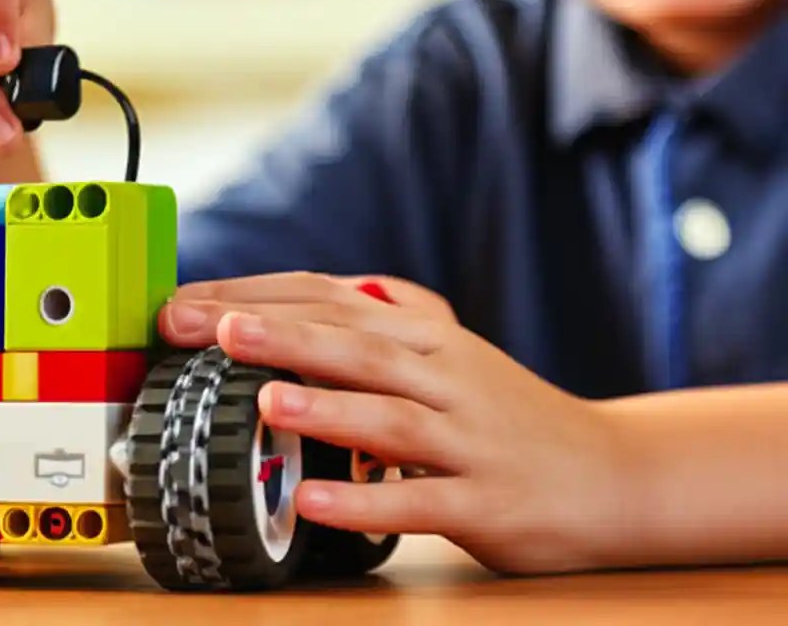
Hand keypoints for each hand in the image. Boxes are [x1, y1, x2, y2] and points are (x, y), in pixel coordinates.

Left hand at [159, 272, 633, 574]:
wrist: (614, 474)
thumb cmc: (507, 413)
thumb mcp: (447, 351)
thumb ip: (380, 317)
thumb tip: (300, 293)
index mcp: (426, 337)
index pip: (330, 301)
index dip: (255, 298)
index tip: (184, 304)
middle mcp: (445, 377)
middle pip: (354, 347)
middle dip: (276, 335)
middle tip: (203, 328)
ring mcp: (468, 440)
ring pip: (390, 416)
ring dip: (324, 409)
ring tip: (262, 402)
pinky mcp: (486, 502)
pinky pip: (420, 501)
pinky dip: (366, 503)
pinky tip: (314, 504)